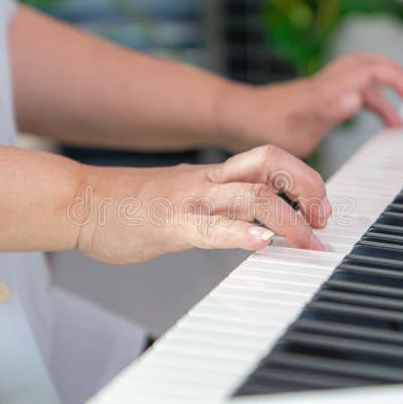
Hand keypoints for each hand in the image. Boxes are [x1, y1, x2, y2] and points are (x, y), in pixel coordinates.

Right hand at [72, 145, 330, 263]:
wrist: (80, 201)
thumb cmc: (128, 204)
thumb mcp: (183, 197)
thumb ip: (216, 204)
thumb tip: (249, 218)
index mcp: (212, 175)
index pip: (270, 159)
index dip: (305, 177)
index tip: (319, 206)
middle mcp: (207, 181)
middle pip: (272, 163)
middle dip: (308, 186)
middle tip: (322, 217)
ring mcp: (190, 201)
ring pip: (251, 195)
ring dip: (288, 218)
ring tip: (306, 239)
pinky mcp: (170, 225)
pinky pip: (210, 228)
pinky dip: (240, 235)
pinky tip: (260, 245)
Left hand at [217, 53, 402, 157]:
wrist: (233, 117)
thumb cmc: (260, 127)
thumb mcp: (297, 129)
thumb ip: (329, 113)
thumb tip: (356, 98)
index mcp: (326, 89)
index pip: (371, 69)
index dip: (396, 77)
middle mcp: (325, 84)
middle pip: (369, 65)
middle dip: (395, 77)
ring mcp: (319, 89)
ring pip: (359, 79)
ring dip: (381, 94)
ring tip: (396, 121)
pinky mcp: (313, 97)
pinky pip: (347, 92)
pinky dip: (363, 103)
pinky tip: (365, 120)